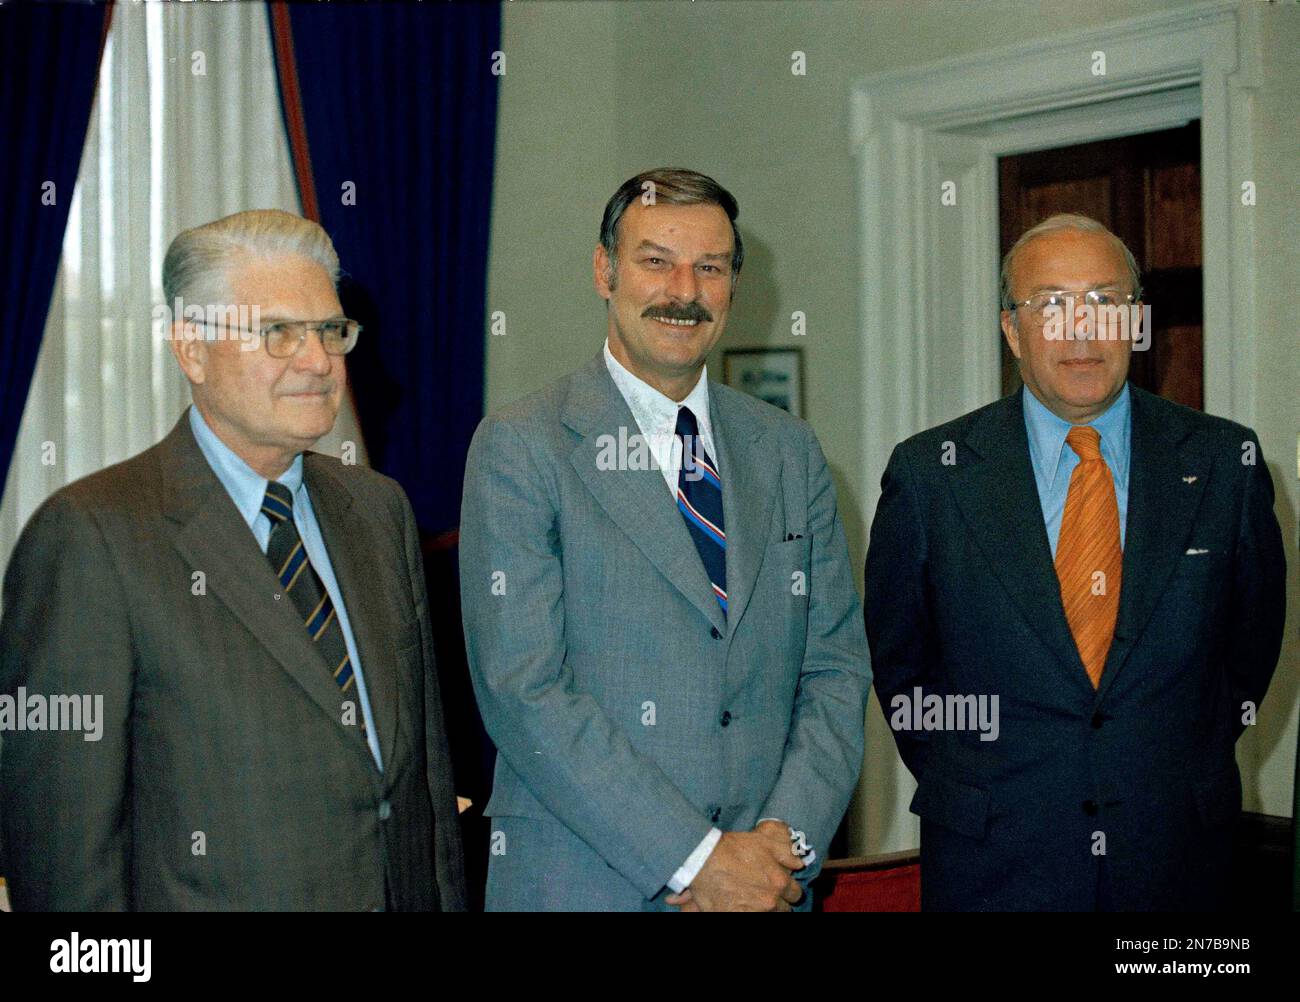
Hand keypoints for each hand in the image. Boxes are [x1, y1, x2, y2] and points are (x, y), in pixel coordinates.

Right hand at [666, 824, 803, 911]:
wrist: (705, 860)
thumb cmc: (734, 848)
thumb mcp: (764, 842)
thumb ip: (786, 852)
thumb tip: (799, 863)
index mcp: (780, 882)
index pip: (795, 894)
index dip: (787, 890)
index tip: (778, 887)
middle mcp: (770, 901)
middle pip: (784, 909)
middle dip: (776, 901)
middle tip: (763, 893)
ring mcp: (754, 912)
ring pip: (769, 915)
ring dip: (763, 909)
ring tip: (751, 900)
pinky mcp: (737, 916)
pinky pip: (750, 918)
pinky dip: (747, 911)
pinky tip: (740, 905)